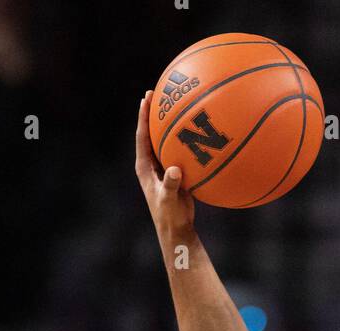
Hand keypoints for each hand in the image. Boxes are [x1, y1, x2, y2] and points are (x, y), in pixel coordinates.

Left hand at [135, 91, 195, 241]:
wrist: (177, 230)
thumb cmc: (170, 217)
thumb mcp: (169, 201)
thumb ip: (170, 185)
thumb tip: (175, 170)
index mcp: (145, 168)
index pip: (142, 136)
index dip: (143, 117)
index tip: (146, 98)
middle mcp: (152, 164)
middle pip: (151, 133)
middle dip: (154, 113)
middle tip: (158, 91)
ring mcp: (164, 168)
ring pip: (165, 140)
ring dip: (170, 124)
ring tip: (177, 104)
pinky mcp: (176, 173)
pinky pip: (180, 151)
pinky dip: (186, 139)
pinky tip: (197, 129)